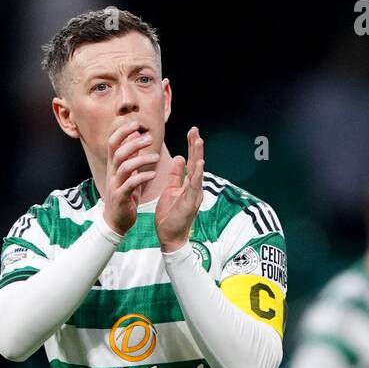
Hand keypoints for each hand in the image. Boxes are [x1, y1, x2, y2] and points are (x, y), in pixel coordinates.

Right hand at [102, 120, 159, 235]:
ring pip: (125, 166)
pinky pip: (130, 184)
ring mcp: (115, 185)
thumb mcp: (127, 174)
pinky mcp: (120, 197)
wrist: (116, 221)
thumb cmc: (124, 196)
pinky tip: (153, 174)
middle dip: (133, 143)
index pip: (113, 142)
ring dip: (141, 159)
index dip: (123, 131)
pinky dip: (142, 177)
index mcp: (113, 166)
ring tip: (156, 158)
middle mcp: (112, 173)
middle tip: (150, 138)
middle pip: (118, 152)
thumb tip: (133, 137)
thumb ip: (130, 156)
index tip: (137, 124)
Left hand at [155, 126, 203, 252]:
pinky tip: (199, 163)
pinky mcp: (190, 202)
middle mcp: (194, 188)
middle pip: (196, 163)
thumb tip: (180, 158)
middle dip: (195, 146)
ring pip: (197, 172)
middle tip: (195, 130)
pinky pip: (194, 186)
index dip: (191, 147)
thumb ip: (176, 175)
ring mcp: (194, 195)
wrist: (169, 237)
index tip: (191, 132)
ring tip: (198, 140)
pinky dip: (197, 174)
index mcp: (188, 185)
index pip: (191, 162)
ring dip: (198, 156)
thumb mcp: (170, 190)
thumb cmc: (170, 216)